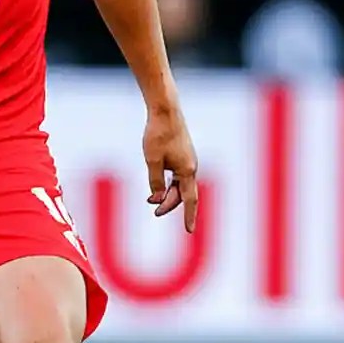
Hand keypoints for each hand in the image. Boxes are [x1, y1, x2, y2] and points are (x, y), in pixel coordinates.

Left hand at [143, 108, 198, 232]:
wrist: (165, 111)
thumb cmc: (158, 134)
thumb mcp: (152, 161)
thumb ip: (155, 182)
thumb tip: (156, 198)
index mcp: (187, 170)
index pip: (189, 200)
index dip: (189, 217)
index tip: (189, 231)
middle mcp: (191, 167)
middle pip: (183, 194)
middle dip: (170, 204)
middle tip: (155, 211)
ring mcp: (188, 160)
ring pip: (180, 185)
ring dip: (168, 194)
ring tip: (152, 200)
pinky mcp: (183, 155)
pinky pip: (178, 176)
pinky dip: (169, 184)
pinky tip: (159, 185)